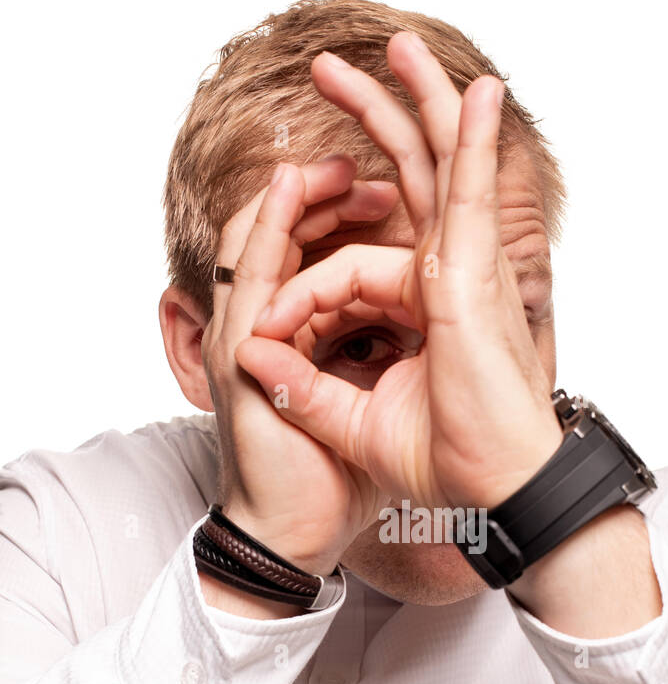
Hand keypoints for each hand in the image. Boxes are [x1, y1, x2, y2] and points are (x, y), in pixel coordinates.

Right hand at [202, 154, 398, 578]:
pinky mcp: (237, 351)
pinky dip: (272, 223)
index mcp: (302, 342)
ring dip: (295, 191)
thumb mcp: (372, 413)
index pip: (321, 264)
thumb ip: (375, 370)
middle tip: (359, 161)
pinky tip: (294, 182)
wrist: (294, 534)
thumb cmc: (330, 484)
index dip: (350, 228)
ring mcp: (245, 336)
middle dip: (323, 192)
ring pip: (260, 236)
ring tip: (327, 149)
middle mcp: (269, 331)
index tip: (390, 204)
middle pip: (288, 234)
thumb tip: (415, 342)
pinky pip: (249, 269)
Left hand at [234, 33, 562, 515]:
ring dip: (421, 100)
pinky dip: (477, 140)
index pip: (346, 268)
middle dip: (371, 120)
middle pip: (405, 181)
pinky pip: (470, 192)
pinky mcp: (475, 273)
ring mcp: (463, 269)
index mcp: (417, 309)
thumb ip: (305, 384)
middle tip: (328, 71)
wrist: (495, 489)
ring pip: (439, 166)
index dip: (298, 293)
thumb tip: (253, 351)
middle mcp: (443, 278)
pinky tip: (480, 91)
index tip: (266, 338)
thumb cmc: (445, 462)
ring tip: (400, 41)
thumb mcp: (352, 420)